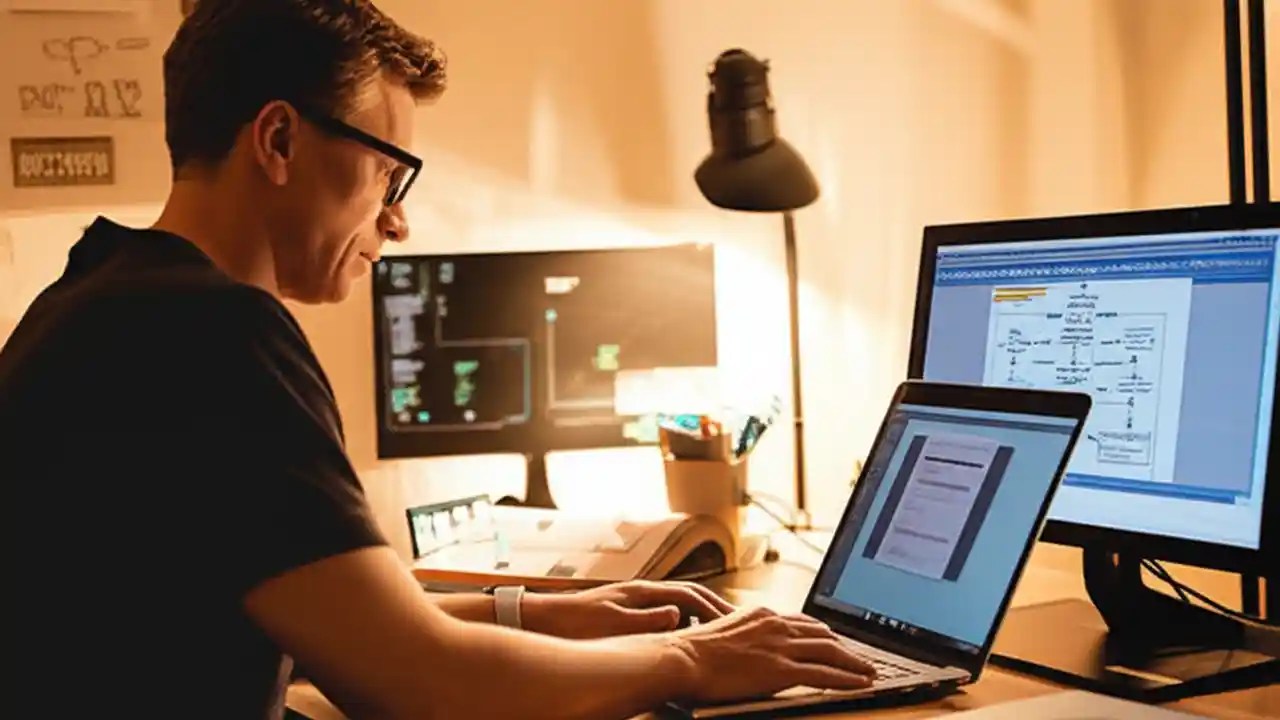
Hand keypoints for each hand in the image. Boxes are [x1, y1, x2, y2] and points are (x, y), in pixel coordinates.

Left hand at [521, 580, 736, 638]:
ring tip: (718, 631)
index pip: (689, 596)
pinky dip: (682, 623)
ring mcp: (633, 600)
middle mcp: (641, 592)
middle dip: (714, 608)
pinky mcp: (625, 612)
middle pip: (688, 596)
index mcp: (642, 591)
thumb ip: (646, 620)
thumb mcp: (612, 623)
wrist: (543, 619)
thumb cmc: (574, 623)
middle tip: (738, 624)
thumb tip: (677, 616)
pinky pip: (664, 615)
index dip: (714, 609)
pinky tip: (684, 639)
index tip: (735, 623)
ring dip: (700, 615)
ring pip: (678, 605)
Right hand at [662, 606, 876, 703]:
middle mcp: (776, 624)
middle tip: (862, 658)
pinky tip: (860, 684)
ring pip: (830, 652)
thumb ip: (744, 634)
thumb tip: (749, 645)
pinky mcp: (781, 670)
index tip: (836, 639)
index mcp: (762, 614)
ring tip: (870, 672)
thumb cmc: (692, 652)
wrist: (682, 659)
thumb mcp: (722, 632)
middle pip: (823, 635)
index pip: (803, 621)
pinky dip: (847, 679)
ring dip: (854, 663)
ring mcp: (780, 646)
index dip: (824, 633)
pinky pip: (824, 674)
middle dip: (846, 647)